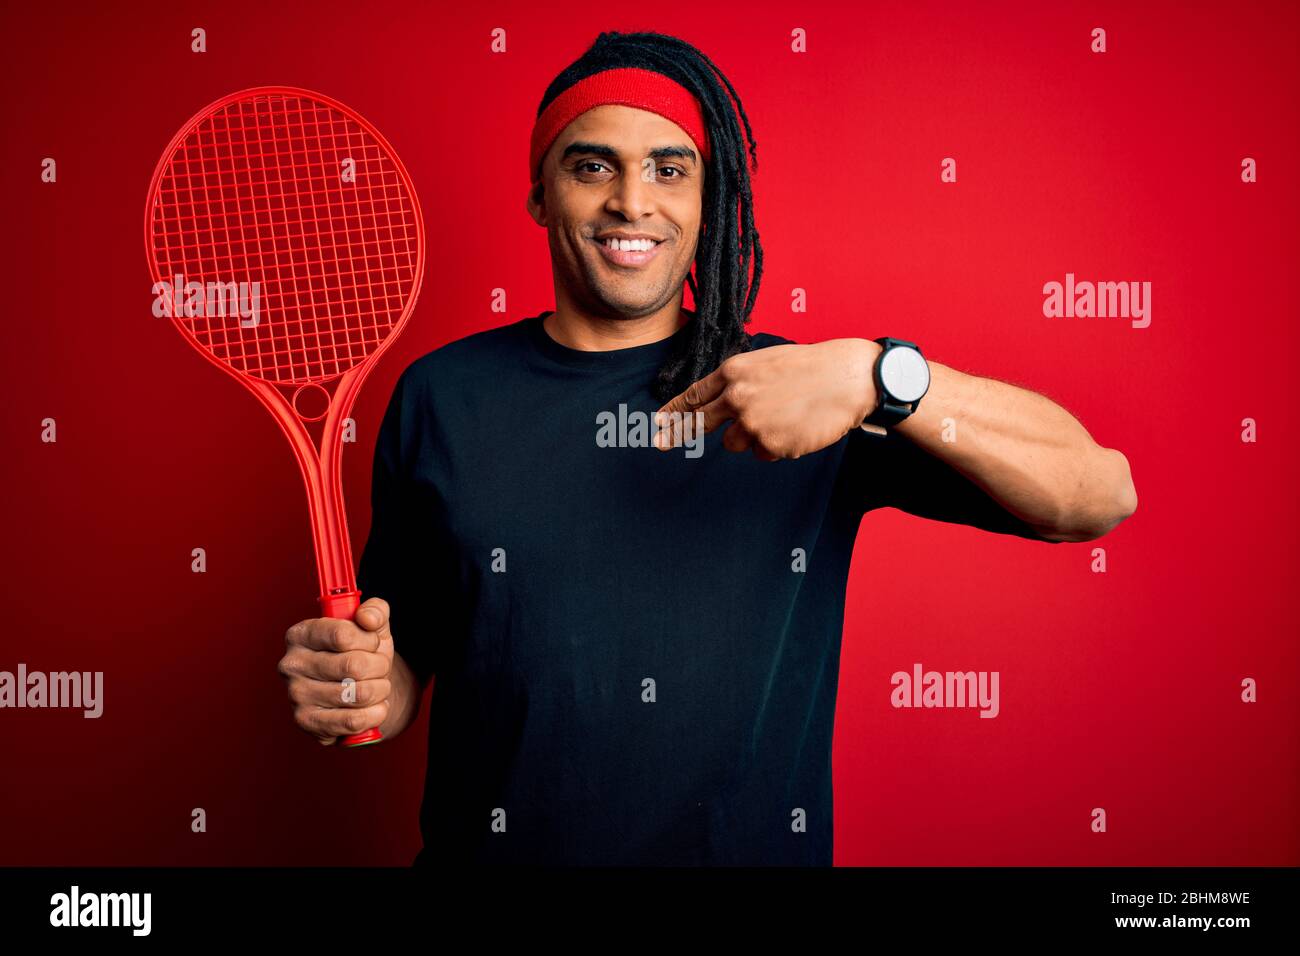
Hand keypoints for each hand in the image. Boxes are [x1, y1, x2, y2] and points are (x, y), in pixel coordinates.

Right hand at [278, 597, 393, 745]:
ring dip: (380, 690)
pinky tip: (374, 707)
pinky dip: (375, 713)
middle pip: (354, 666)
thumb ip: (375, 611)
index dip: (369, 640)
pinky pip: (354, 720)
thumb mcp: (373, 628)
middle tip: (379, 667)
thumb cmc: (363, 655)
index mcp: (302, 633)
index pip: (342, 634)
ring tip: (376, 686)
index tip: (373, 643)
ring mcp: (296, 695)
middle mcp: (292, 664)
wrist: (362, 692)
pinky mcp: (307, 722)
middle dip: (380, 667)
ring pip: (358, 694)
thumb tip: (368, 618)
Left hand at [653, 338, 880, 459]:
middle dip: (678, 433)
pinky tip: (797, 426)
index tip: (657, 423)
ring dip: (752, 436)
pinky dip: (777, 445)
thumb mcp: (766, 362)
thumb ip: (740, 383)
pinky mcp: (773, 445)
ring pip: (736, 443)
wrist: (849, 378)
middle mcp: (738, 398)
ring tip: (782, 417)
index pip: (695, 395)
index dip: (674, 411)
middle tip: (659, 443)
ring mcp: (754, 424)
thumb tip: (720, 406)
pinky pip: (764, 453)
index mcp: (735, 372)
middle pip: (701, 423)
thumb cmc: (812, 367)